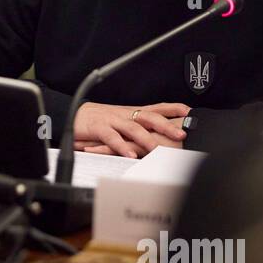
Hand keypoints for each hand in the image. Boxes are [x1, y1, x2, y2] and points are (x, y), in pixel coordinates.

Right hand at [73, 102, 189, 157]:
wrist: (72, 114)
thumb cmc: (99, 120)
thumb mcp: (121, 121)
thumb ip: (138, 127)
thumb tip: (160, 134)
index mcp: (132, 112)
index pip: (156, 107)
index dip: (173, 108)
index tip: (190, 111)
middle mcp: (125, 114)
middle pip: (149, 116)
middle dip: (166, 125)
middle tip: (181, 134)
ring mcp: (112, 120)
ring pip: (133, 128)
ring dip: (146, 139)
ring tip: (157, 150)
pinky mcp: (98, 128)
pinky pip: (112, 138)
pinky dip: (121, 147)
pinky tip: (129, 155)